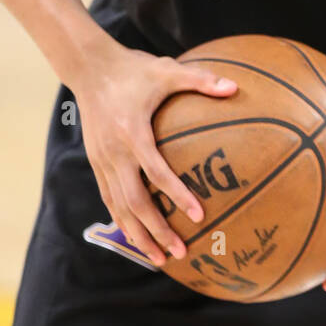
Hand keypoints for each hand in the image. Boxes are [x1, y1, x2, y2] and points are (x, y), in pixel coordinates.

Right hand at [71, 41, 236, 265]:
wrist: (89, 67)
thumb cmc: (133, 69)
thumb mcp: (167, 71)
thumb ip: (201, 80)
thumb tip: (236, 88)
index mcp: (133, 133)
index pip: (156, 173)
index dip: (177, 195)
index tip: (198, 216)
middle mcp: (114, 153)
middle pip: (135, 202)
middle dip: (156, 231)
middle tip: (179, 253)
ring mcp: (102, 160)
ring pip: (118, 207)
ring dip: (138, 235)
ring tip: (158, 258)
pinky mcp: (95, 161)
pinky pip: (108, 197)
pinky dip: (120, 220)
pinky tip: (133, 236)